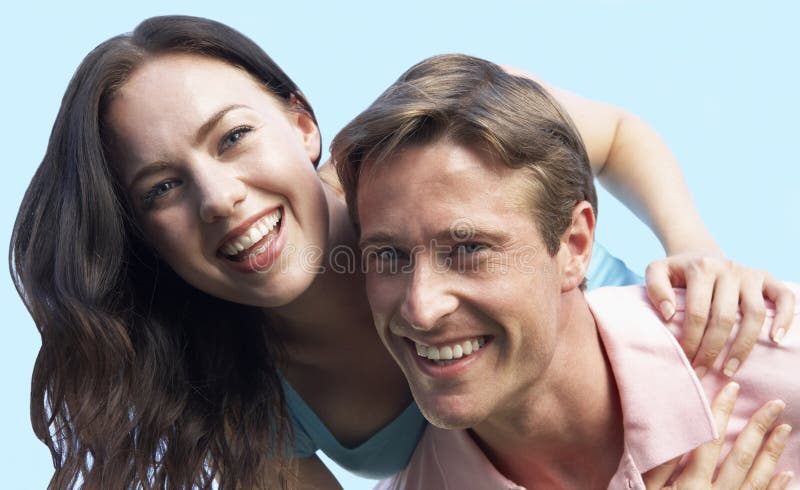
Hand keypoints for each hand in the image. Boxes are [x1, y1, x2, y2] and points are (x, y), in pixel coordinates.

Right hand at [643, 382, 793, 488]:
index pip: (709, 440)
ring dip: (773, 453)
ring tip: (785, 429)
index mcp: (691, 486)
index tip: (732, 389)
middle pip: (741, 456)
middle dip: (758, 428)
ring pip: (758, 479)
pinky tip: (787, 475)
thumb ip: (657, 467)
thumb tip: (672, 433)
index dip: (721, 413)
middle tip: (775, 404)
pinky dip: (777, 489)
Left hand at [645, 253, 794, 376]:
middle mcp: (728, 269)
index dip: (691, 340)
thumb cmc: (677, 272)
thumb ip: (655, 288)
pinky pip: (784, 297)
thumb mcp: (657, 271)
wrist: (700, 254)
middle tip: (702, 373)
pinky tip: (775, 341)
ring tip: (729, 370)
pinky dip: (785, 318)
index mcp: (701, 268)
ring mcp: (749, 274)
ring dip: (743, 346)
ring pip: (754, 313)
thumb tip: (669, 314)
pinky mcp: (766, 278)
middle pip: (724, 317)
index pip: (697, 312)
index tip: (685, 362)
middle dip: (712, 350)